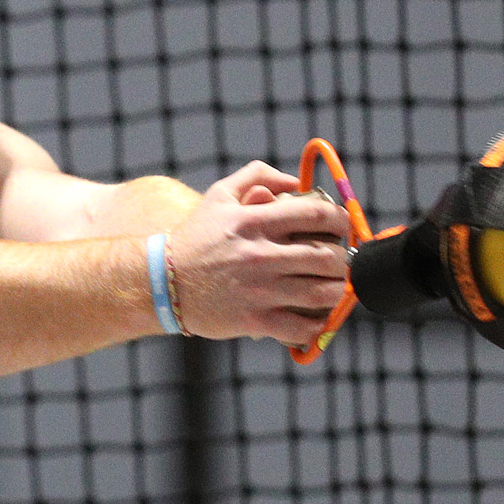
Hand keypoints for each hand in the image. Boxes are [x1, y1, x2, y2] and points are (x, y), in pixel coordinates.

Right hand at [166, 161, 351, 341]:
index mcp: (254, 221)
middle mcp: (259, 254)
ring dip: (336, 290)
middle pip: (326, 256)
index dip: (340, 219)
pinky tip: (315, 317)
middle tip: (339, 261)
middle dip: (341, 259)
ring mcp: (258, 290)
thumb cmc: (196, 237)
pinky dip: (317, 324)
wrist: (162, 281)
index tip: (341, 226)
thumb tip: (297, 181)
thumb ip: (258, 176)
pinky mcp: (254, 320)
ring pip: (320, 292)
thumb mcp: (220, 195)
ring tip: (333, 287)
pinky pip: (301, 327)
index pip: (316, 214)